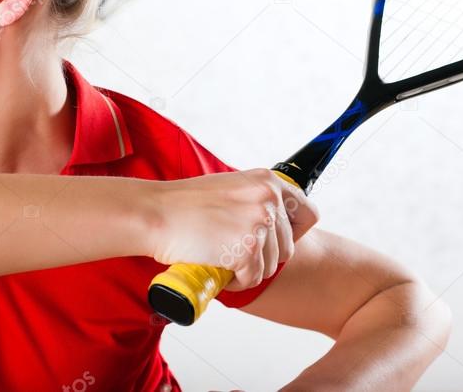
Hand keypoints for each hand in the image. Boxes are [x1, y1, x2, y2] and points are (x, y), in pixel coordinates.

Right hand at [148, 168, 319, 290]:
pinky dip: (235, 281)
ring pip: (270, 266)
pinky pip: (252, 279)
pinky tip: (216, 265)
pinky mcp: (246, 249)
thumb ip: (256, 200)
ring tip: (219, 254)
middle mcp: (268, 199)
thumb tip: (275, 225)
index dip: (293, 233)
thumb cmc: (183, 204)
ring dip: (246, 268)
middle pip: (287, 247)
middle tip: (230, 249)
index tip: (273, 240)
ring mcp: (259, 224)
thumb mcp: (230, 188)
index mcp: (267, 181)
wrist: (154, 213)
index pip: (308, 214)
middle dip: (261, 256)